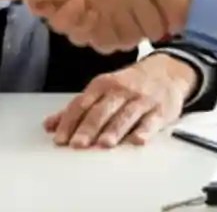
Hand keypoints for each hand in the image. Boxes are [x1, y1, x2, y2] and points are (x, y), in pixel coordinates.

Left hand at [45, 54, 195, 148]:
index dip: (69, 122)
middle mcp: (120, 91)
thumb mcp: (101, 91)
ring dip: (114, 130)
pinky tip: (137, 140)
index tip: (60, 139)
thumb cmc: (128, 85)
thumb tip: (49, 125)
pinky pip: (151, 121)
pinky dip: (144, 130)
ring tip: (104, 144)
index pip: (81, 104)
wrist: (166, 72)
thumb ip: (77, 109)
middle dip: (88, 128)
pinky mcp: (159, 110)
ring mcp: (140, 100)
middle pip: (101, 111)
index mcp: (102, 85)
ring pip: (125, 116)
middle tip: (78, 144)